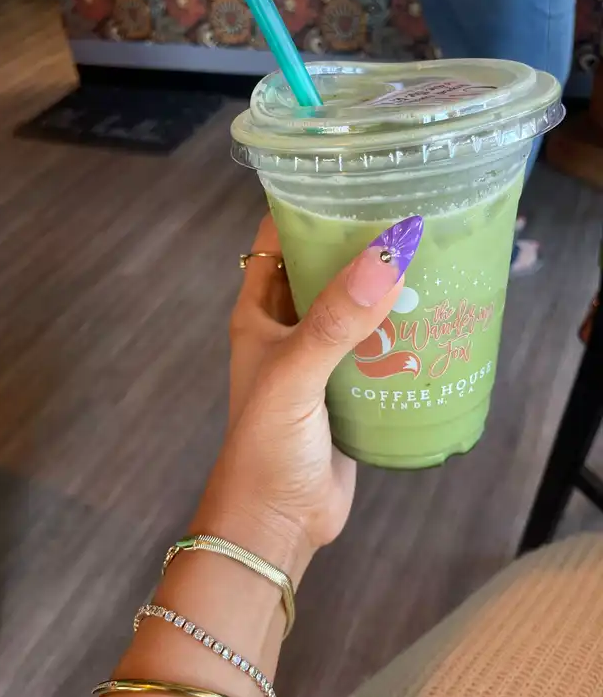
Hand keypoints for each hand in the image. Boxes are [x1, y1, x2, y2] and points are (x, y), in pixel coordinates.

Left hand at [193, 214, 413, 577]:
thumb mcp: (294, 376)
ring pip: (355, 307)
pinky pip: (377, 348)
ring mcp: (320, 359)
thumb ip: (335, 322)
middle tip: (413, 212)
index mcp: (259, 311)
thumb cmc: (267, 447)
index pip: (277, 237)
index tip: (356, 175)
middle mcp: (288, 328)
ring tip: (436, 255)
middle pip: (324, 267)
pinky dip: (401, 332)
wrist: (279, 521)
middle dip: (361, 242)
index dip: (307, 202)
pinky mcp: (350, 389)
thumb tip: (389, 257)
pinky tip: (436, 316)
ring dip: (387, 288)